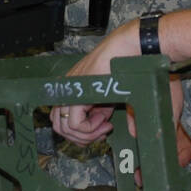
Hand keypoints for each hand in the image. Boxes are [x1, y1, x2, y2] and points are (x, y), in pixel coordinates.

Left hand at [53, 21, 138, 145]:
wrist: (125, 52)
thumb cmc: (120, 68)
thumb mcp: (112, 98)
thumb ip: (109, 115)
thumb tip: (129, 133)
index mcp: (70, 91)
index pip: (62, 122)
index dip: (81, 134)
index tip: (102, 129)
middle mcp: (65, 92)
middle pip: (60, 128)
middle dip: (83, 138)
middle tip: (102, 133)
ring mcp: (68, 92)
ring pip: (64, 129)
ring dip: (88, 135)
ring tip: (106, 125)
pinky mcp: (74, 94)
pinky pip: (74, 124)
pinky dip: (90, 128)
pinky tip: (105, 120)